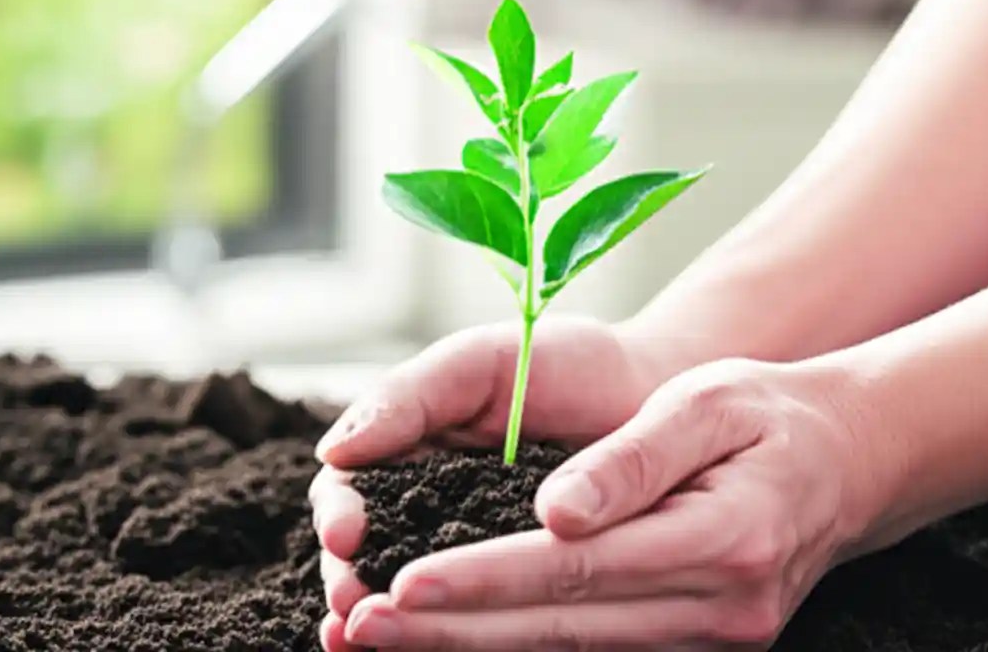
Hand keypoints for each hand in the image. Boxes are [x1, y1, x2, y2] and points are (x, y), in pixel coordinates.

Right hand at [309, 317, 680, 651]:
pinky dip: (459, 635)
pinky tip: (445, 649)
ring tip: (368, 642)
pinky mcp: (524, 585)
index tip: (345, 535)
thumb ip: (408, 398)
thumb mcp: (479, 364)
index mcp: (407, 453)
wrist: (652, 392)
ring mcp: (476, 552)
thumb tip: (334, 452)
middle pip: (368, 558)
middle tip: (351, 610)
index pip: (349, 493)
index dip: (338, 516)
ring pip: (418, 598)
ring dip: (390, 624)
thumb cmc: (565, 363)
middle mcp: (431, 509)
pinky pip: (486, 615)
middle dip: (352, 584)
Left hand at [340, 359, 886, 650]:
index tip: (402, 584)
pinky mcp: (699, 645)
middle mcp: (722, 610)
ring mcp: (715, 639)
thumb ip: (634, 458)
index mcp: (726, 540)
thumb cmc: (772, 416)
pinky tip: (458, 640)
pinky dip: (522, 647)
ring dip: (474, 650)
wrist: (850, 463)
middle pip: (563, 630)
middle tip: (360, 627)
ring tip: (383, 639)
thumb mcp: (711, 403)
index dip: (484, 581)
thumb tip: (551, 513)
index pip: (578, 571)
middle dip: (454, 633)